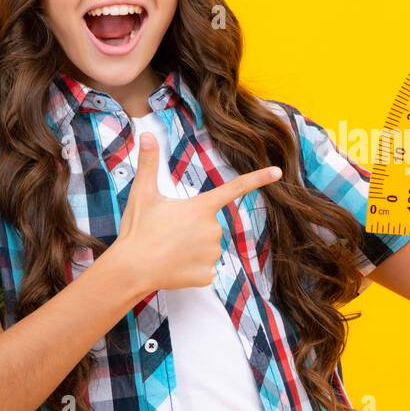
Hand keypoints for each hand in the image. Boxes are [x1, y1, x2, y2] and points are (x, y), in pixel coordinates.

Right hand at [111, 132, 283, 292]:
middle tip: (167, 234)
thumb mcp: (143, 194)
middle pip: (209, 225)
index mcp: (201, 207)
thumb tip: (146, 134)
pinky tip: (174, 268)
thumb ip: (149, 163)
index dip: (258, 178)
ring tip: (168, 251)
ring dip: (192, 249)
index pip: (235, 188)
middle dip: (192, 229)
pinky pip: (205, 269)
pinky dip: (191, 270)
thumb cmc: (137, 230)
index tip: (278, 172)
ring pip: (208, 248)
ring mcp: (212, 254)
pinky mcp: (208, 276)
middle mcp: (213, 228)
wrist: (131, 269)